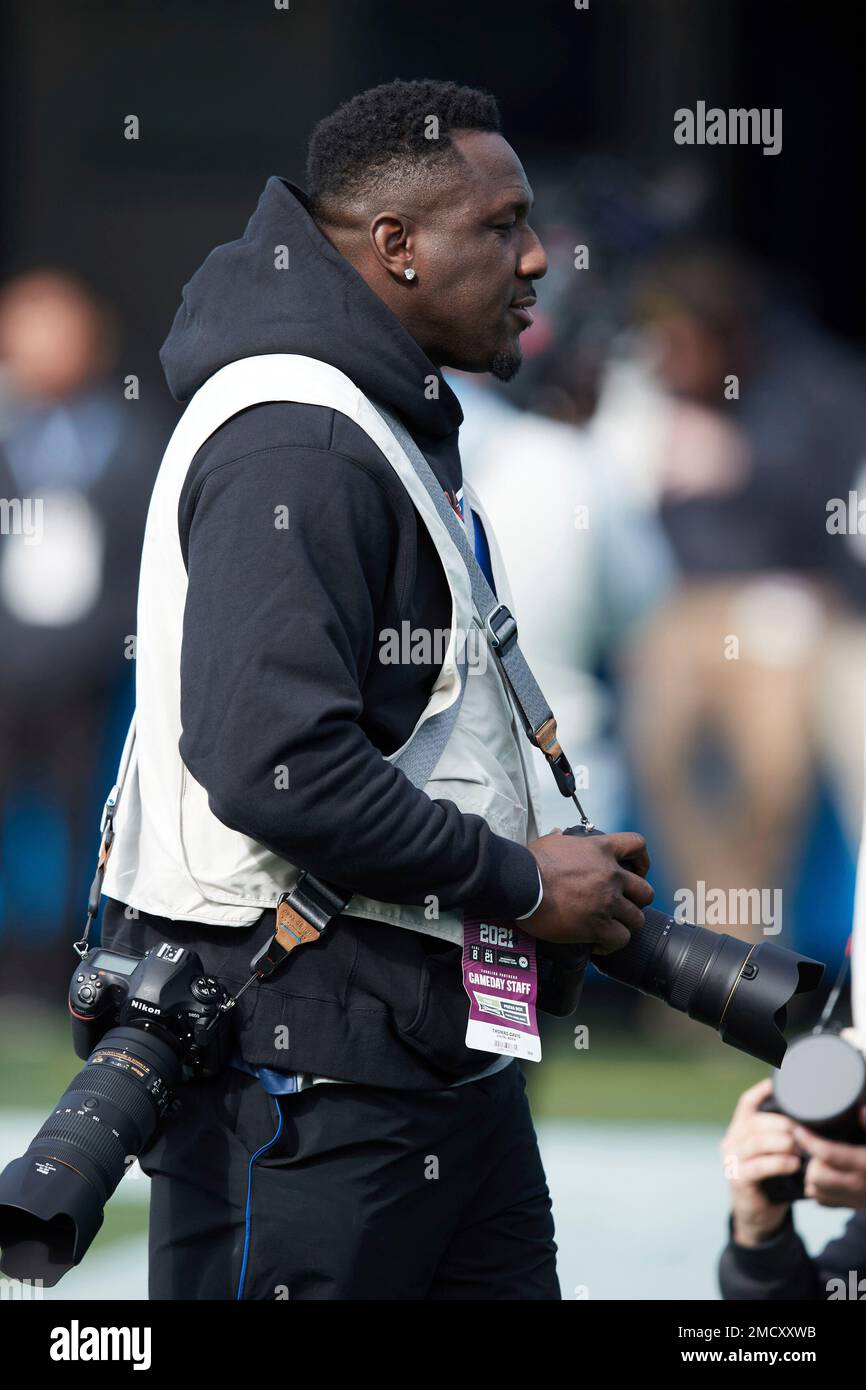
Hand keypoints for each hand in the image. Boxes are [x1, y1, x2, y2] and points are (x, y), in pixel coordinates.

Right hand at [523, 829, 652, 949]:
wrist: (521, 883)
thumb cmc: (530, 863)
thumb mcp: (550, 842)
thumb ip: (562, 840)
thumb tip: (558, 835)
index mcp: (601, 850)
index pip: (637, 845)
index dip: (642, 860)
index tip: (637, 871)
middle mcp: (610, 875)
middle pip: (645, 891)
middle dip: (637, 901)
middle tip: (623, 906)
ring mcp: (607, 902)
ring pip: (637, 919)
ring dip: (625, 924)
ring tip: (610, 928)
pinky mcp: (597, 926)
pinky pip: (620, 939)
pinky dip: (611, 944)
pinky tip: (598, 944)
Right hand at [721, 1078, 800, 1246]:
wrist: (756, 1215)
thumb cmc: (768, 1180)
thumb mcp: (770, 1153)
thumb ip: (777, 1135)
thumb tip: (803, 1120)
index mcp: (738, 1130)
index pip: (746, 1103)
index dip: (762, 1092)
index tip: (779, 1086)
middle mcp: (731, 1141)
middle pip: (755, 1121)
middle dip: (782, 1123)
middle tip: (802, 1131)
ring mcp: (732, 1160)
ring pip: (757, 1141)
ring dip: (783, 1143)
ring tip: (799, 1149)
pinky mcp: (738, 1179)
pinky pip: (760, 1166)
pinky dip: (780, 1163)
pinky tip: (793, 1164)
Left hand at [794, 1109, 865, 1207]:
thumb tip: (861, 1110)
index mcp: (865, 1163)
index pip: (828, 1154)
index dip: (809, 1141)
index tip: (799, 1130)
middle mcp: (859, 1184)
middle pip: (817, 1176)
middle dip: (810, 1160)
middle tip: (811, 1145)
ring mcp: (856, 1198)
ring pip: (817, 1192)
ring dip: (811, 1176)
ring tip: (815, 1159)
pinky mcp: (856, 1206)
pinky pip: (825, 1203)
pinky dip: (818, 1190)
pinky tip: (822, 1176)